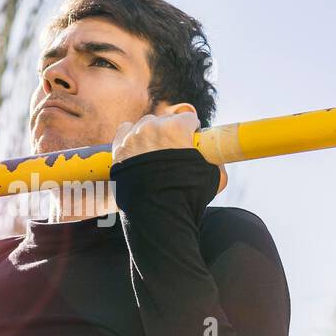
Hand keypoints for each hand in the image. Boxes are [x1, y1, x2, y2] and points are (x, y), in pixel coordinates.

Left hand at [111, 105, 227, 193]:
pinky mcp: (118, 150)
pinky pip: (125, 131)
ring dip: (151, 134)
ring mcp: (132, 138)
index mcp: (176, 128)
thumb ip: (217, 160)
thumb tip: (217, 155)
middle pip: (164, 121)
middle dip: (171, 133)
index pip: (187, 118)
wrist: (159, 217)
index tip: (191, 141)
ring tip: (156, 153)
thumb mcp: (214, 177)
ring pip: (145, 125)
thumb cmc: (188, 198)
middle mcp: (151, 128)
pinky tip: (139, 149)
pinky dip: (132, 137)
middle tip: (174, 151)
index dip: (192, 131)